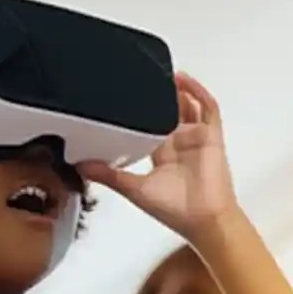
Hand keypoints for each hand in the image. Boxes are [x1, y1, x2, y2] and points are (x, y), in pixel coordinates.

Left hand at [79, 72, 238, 240]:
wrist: (204, 220)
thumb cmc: (176, 210)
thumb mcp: (134, 189)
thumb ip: (109, 175)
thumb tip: (80, 166)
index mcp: (162, 154)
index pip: (149, 125)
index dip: (140, 111)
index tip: (123, 97)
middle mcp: (180, 143)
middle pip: (170, 111)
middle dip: (160, 95)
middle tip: (143, 77)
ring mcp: (196, 137)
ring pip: (188, 105)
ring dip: (178, 89)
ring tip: (163, 73)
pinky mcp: (211, 136)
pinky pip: (208, 108)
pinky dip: (198, 92)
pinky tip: (184, 80)